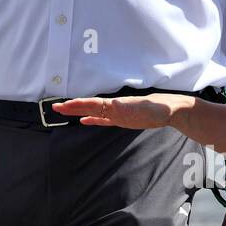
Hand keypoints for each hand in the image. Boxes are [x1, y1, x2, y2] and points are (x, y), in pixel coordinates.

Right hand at [51, 93, 186, 128]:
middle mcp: (114, 107)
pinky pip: (103, 121)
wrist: (170, 110)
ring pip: (93, 112)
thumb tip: (116, 104)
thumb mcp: (151, 108)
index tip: (64, 105)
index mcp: (118, 104)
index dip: (78, 105)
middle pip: (89, 107)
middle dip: (73, 107)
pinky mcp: (122, 120)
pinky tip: (84, 122)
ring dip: (78, 112)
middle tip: (55, 107)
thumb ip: (137, 106)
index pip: (94, 104)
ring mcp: (117, 113)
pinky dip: (92, 121)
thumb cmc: (162, 109)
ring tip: (63, 111)